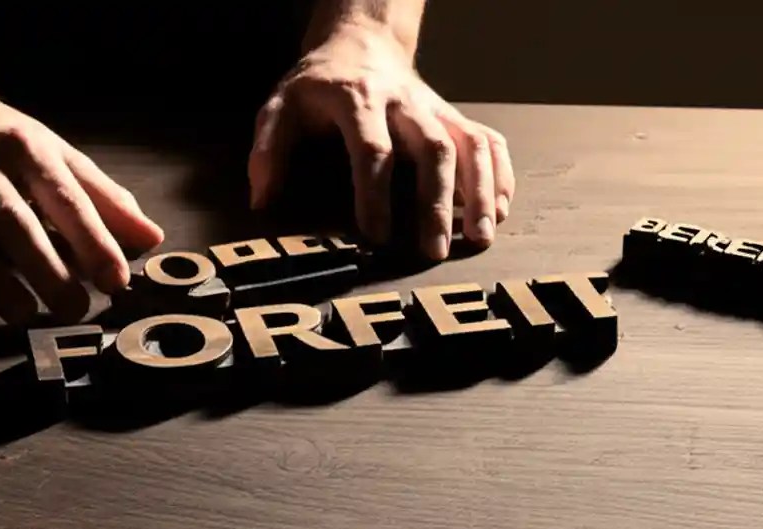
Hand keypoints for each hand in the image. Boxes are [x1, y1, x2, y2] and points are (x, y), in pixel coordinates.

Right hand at [0, 92, 163, 323]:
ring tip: (23, 315)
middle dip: (45, 267)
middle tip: (73, 310)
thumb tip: (151, 238)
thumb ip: (106, 200)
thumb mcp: (61, 158)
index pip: (66, 199)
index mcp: (29, 151)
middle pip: (15, 220)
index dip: (93, 240)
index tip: (116, 279)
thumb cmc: (7, 140)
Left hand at [248, 18, 514, 259]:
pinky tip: (498, 210)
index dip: (375, 195)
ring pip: (469, 145)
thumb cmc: (318, 86)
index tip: (376, 237)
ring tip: (481, 237)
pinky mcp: (454, 116)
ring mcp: (435, 109)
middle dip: (436, 202)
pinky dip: (499, 174)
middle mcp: (403, 103)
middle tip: (433, 251)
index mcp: (357, 100)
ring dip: (479, 191)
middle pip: (432, 148)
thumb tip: (262, 201)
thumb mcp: (280, 106)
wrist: (360, 43)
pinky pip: (488, 140)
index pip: (373, 149)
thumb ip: (267, 150)